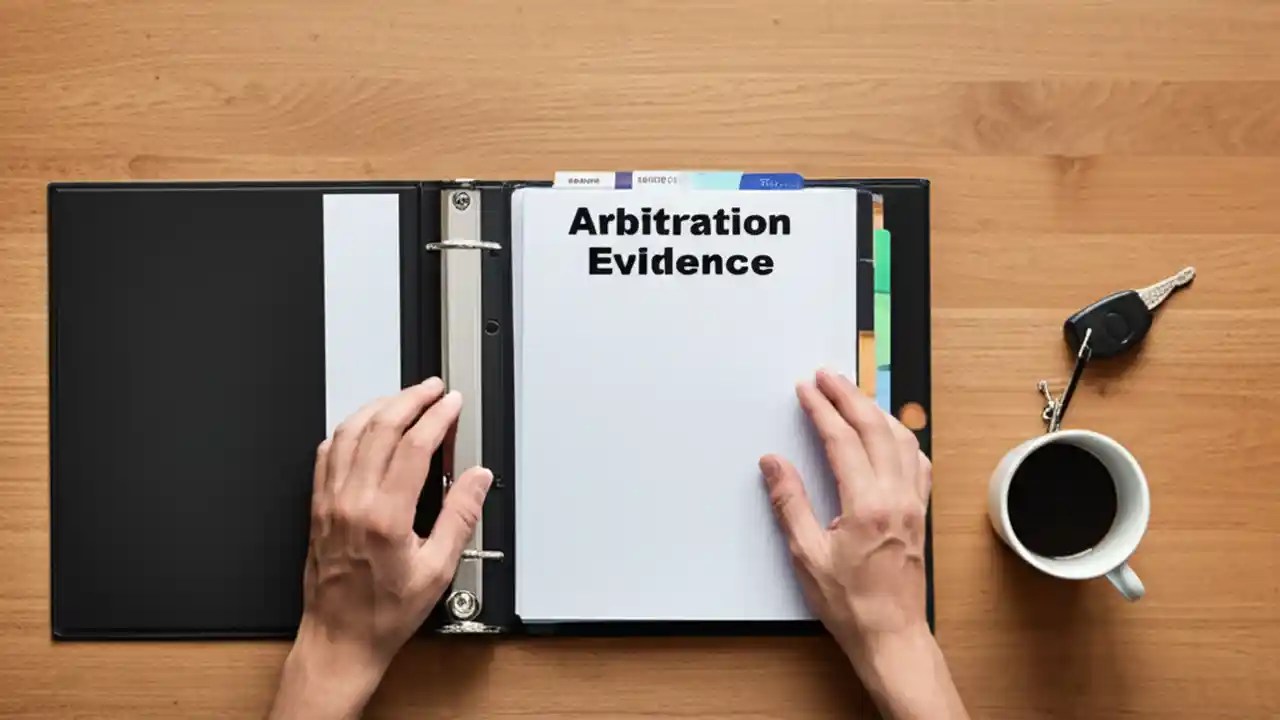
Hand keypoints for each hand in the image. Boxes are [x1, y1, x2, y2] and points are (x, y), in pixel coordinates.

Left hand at [269, 378, 492, 719]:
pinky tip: (364, 425)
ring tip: (403, 398)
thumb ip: (460, 517)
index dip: (437, 417)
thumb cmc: (384, 613)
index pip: (413, 446)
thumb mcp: (438, 570)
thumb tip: (478, 479)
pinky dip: (348, 429)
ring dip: (379, 407)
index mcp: (384, 517)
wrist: (340, 639)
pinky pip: (327, 453)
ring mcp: (330, 501)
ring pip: (349, 432)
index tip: (452, 404)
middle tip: (433, 390)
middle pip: (380, 428)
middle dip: (410, 399)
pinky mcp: (317, 506)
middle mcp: (351, 502)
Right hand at [761, 369, 966, 719]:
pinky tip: (890, 434)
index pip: (842, 440)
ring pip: (902, 440)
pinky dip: (902, 438)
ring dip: (877, 411)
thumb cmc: (849, 603)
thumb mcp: (806, 554)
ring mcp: (914, 504)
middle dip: (849, 397)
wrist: (891, 635)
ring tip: (854, 395)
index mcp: (868, 505)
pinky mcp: (920, 514)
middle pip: (875, 429)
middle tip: (827, 377)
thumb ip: (790, 502)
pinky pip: (917, 463)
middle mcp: (897, 497)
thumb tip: (774, 462)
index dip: (822, 410)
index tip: (806, 389)